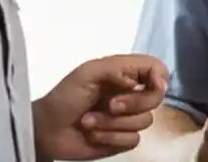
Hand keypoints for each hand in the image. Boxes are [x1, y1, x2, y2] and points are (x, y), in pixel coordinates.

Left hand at [34, 53, 169, 160]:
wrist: (47, 129)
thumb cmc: (64, 97)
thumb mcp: (87, 73)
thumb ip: (116, 68)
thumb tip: (138, 81)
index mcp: (123, 73)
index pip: (155, 69)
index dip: (160, 77)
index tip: (154, 86)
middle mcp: (130, 94)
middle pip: (156, 98)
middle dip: (133, 103)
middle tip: (110, 105)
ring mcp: (127, 118)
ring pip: (144, 121)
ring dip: (113, 123)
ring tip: (89, 121)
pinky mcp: (121, 139)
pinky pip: (133, 140)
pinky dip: (111, 137)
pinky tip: (93, 134)